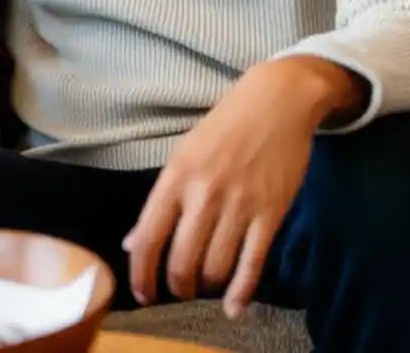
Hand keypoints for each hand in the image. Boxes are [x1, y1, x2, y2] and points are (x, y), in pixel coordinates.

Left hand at [123, 56, 353, 318]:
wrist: (276, 102)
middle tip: (179, 292)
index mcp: (174, 179)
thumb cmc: (223, 129)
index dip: (141, 274)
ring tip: (206, 285)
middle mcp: (203, 195)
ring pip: (216, 267)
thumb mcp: (181, 157)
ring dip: (208, 286)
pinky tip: (234, 308)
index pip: (148, 239)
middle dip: (177, 286)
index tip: (142, 293)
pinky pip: (253, 262)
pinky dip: (242, 291)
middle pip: (182, 261)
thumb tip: (133, 244)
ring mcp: (239, 205)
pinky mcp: (271, 212)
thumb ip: (158, 204)